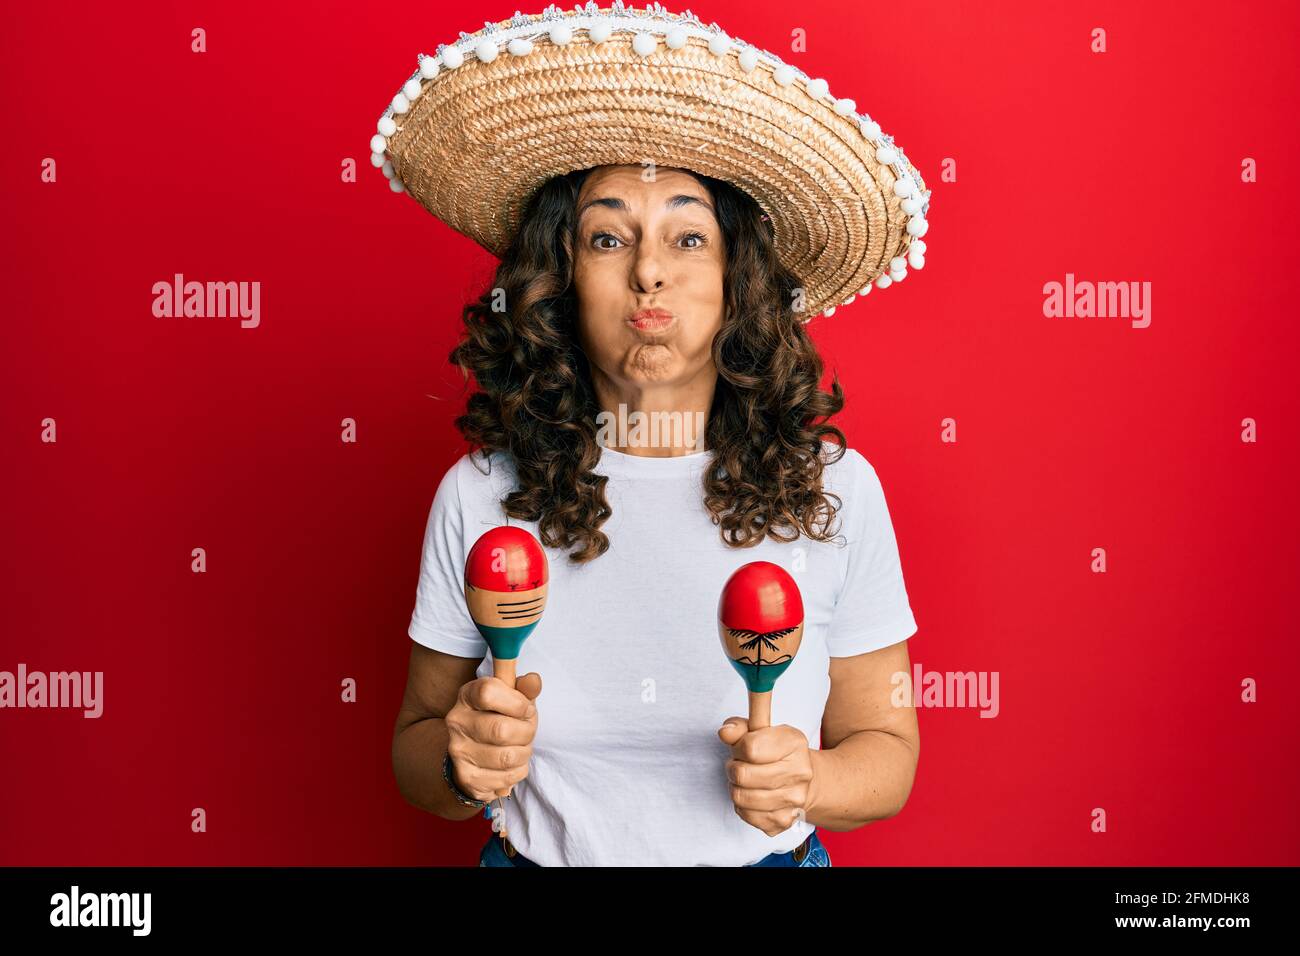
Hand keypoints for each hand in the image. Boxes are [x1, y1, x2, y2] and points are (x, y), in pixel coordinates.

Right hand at [445, 672, 541, 802]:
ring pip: (507, 757)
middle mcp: (457, 722)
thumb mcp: (512, 698)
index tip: (525, 708)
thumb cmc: (499, 719)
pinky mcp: (467, 777)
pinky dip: (518, 771)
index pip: (488, 692)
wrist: (475, 753)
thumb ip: (524, 689)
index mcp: (468, 696)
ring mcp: (459, 751)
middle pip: (501, 730)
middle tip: (527, 731)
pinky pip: (507, 777)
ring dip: (524, 753)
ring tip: (520, 748)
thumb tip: (533, 680)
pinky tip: (512, 764)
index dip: (516, 702)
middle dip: (526, 732)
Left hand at [717, 717, 815, 836]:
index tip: (742, 748)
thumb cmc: (774, 752)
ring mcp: (795, 799)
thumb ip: (739, 727)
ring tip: (746, 781)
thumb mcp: (759, 731)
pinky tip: (753, 795)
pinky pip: (746, 815)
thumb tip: (725, 732)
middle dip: (734, 769)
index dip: (738, 747)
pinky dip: (743, 806)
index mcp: (795, 743)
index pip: (750, 747)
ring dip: (736, 787)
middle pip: (743, 774)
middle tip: (740, 766)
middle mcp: (800, 772)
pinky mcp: (784, 821)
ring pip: (741, 797)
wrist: (801, 780)